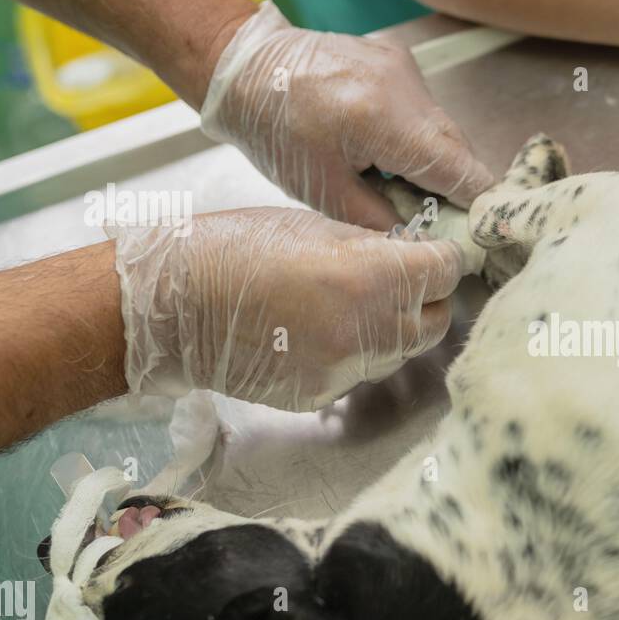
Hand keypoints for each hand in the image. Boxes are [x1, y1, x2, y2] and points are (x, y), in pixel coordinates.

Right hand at [111, 208, 463, 410]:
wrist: (172, 306)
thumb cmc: (234, 249)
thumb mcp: (313, 224)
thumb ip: (370, 245)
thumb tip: (407, 251)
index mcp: (373, 277)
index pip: (446, 272)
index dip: (442, 259)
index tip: (434, 253)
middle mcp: (369, 330)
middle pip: (435, 321)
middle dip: (426, 299)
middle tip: (404, 281)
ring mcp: (346, 369)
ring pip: (401, 351)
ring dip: (393, 329)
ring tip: (356, 305)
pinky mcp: (322, 395)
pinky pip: (360, 373)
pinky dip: (354, 353)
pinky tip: (322, 331)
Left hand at [199, 2, 494, 228]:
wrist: (244, 66)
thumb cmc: (274, 130)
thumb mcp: (325, 192)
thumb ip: (383, 220)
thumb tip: (424, 240)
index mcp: (386, 122)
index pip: (462, 172)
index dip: (475, 207)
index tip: (473, 233)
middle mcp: (405, 87)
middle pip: (460, 150)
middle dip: (455, 187)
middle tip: (433, 216)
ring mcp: (405, 68)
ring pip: (445, 129)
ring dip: (436, 160)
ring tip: (400, 181)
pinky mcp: (398, 59)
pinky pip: (425, 108)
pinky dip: (417, 134)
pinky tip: (386, 148)